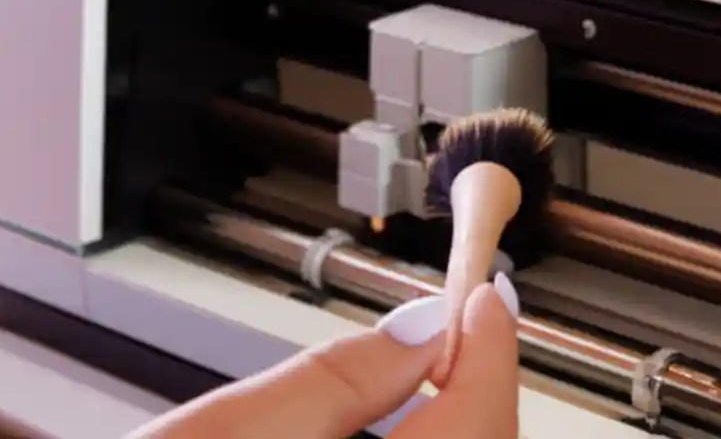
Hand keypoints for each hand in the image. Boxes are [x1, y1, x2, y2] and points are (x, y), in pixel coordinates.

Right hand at [129, 279, 519, 438]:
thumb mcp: (229, 433)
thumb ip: (337, 378)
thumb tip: (418, 330)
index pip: (479, 420)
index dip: (490, 349)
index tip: (484, 295)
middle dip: (478, 386)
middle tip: (461, 324)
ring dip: (456, 423)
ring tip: (427, 372)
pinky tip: (393, 427)